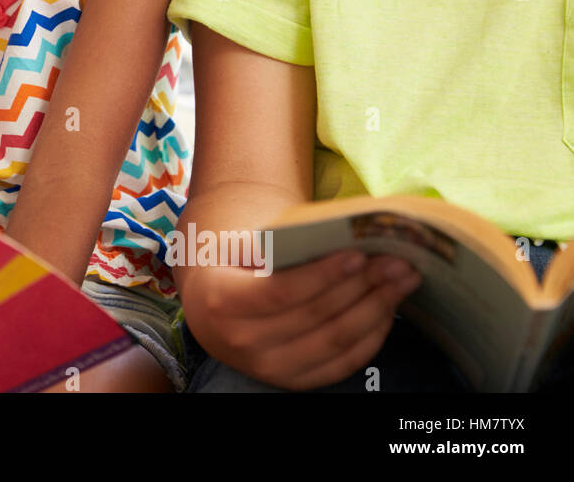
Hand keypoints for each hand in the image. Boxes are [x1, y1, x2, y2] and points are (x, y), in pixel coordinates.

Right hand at [179, 250, 420, 389]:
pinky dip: (372, 336)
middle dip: (364, 286)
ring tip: (403, 280)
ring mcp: (270, 367)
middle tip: (397, 261)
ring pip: (337, 341)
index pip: (281, 291)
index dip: (323, 274)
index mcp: (223, 301)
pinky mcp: (294, 382)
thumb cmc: (231, 268)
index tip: (358, 253)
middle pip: (317, 317)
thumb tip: (337, 230)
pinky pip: (344, 363)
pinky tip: (388, 308)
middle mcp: (243, 342)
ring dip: (377, 309)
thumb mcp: (237, 246)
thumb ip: (276, 241)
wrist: (210, 311)